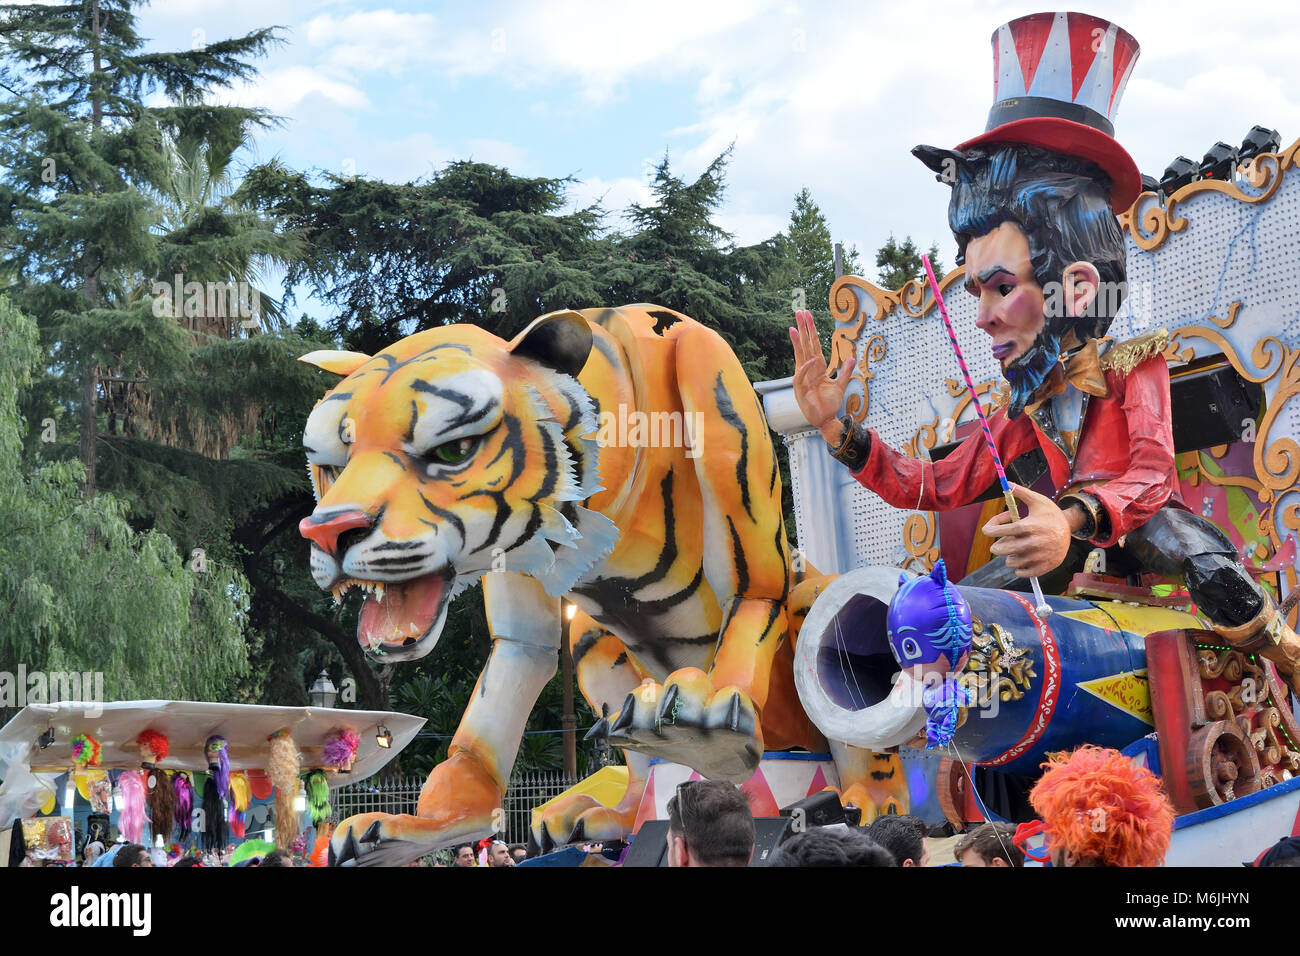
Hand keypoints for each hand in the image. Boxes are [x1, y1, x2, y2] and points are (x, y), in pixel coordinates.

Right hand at [789, 309, 854, 441]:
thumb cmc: (829, 403)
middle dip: (803, 329)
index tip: (808, 316)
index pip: (813, 345)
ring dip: (798, 342)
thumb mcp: (840, 385)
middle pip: (805, 345)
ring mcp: (803, 378)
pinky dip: (807, 368)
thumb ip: (845, 371)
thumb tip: (851, 358)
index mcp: (816, 368)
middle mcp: (807, 370)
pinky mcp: (801, 389)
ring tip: (795, 328)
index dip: (811, 331)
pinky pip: (803, 375)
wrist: (825, 419)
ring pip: (800, 356)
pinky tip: (812, 359)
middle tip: (799, 312)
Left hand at [982, 483, 1070, 577]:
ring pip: (1010, 562)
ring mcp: (1039, 556)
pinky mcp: (1044, 566)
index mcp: (1028, 526)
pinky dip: (1019, 568)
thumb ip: (1021, 493)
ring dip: (1009, 556)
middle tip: (1003, 541)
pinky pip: (1022, 573)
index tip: (989, 529)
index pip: (999, 531)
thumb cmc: (1051, 514)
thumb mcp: (1038, 501)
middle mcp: (1033, 543)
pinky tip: (1022, 558)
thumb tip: (1007, 483)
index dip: (990, 529)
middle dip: (997, 545)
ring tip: (1016, 549)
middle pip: (1001, 550)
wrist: (1071, 528)